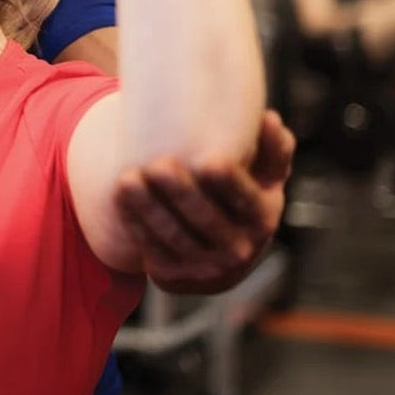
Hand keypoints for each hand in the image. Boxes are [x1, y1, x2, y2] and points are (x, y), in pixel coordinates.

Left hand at [115, 109, 294, 293]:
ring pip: (173, 235)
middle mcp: (238, 249)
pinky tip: (120, 194)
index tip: (209, 161)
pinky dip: (134, 220)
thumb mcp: (266, 177)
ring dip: (148, 206)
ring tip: (128, 177)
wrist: (220, 252)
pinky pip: (151, 246)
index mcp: (262, 219)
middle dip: (180, 192)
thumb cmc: (242, 197)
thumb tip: (268, 119)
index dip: (229, 184)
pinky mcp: (174, 276)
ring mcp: (205, 267)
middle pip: (204, 218)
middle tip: (158, 164)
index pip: (246, 201)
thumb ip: (273, 148)